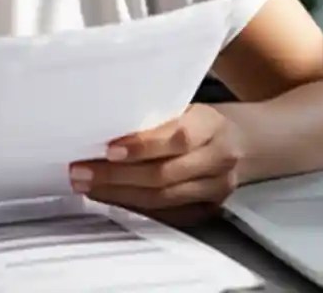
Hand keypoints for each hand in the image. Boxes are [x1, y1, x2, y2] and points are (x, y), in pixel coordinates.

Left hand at [69, 104, 245, 226]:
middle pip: (164, 174)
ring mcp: (216, 188)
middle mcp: (219, 159)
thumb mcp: (185, 108)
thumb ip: (156, 119)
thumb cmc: (200, 122)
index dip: (142, 146)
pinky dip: (135, 207)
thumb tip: (103, 128)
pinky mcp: (208, 209)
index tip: (109, 149)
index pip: (177, 138)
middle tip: (82, 172)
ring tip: (88, 186)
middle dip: (117, 176)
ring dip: (119, 194)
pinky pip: (167, 213)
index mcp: (212, 125)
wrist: (240, 142)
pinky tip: (111, 198)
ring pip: (162, 198)